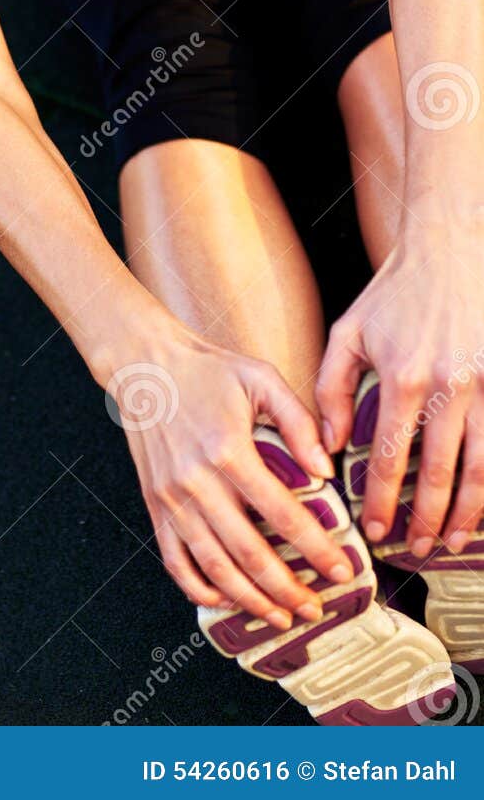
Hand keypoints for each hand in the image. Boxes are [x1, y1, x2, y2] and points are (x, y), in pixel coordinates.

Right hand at [108, 322, 352, 628]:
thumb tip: (325, 468)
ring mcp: (171, 499)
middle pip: (249, 554)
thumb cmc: (206, 369)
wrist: (144, 366)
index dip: (316, 549)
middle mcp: (197, 482)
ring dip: (249, 600)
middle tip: (314, 608)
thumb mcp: (260, 377)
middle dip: (286, 589)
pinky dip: (198, 587)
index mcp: (228, 450)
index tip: (341, 570)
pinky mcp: (154, 505)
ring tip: (279, 617)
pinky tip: (224, 598)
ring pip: (214, 567)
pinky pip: (175, 560)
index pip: (283, 515)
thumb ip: (298, 420)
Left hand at [315, 233, 483, 554]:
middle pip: (441, 474)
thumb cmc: (395, 292)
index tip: (376, 530)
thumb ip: (332, 387)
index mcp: (404, 376)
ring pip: (482, 467)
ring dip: (467, 512)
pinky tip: (480, 504)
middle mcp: (449, 386)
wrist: (451, 249)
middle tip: (415, 549)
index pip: (392, 457)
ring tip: (451, 539)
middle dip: (427, 520)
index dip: (384, 501)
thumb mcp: (349, 331)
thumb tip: (331, 445)